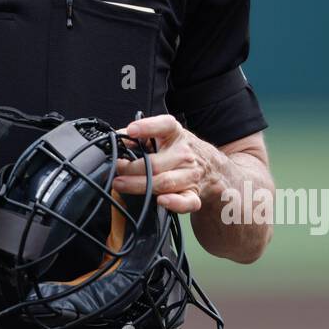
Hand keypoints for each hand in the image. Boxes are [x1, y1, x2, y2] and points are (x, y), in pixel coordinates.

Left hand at [111, 114, 229, 213]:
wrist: (212, 168)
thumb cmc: (180, 150)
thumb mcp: (164, 135)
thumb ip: (141, 135)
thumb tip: (118, 138)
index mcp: (176, 134)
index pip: (164, 125)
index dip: (147, 127)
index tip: (130, 130)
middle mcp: (184, 153)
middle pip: (155, 164)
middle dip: (131, 168)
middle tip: (116, 169)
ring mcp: (190, 175)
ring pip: (164, 182)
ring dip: (139, 185)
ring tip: (121, 184)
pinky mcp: (194, 194)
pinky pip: (187, 202)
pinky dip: (175, 203)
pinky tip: (161, 201)